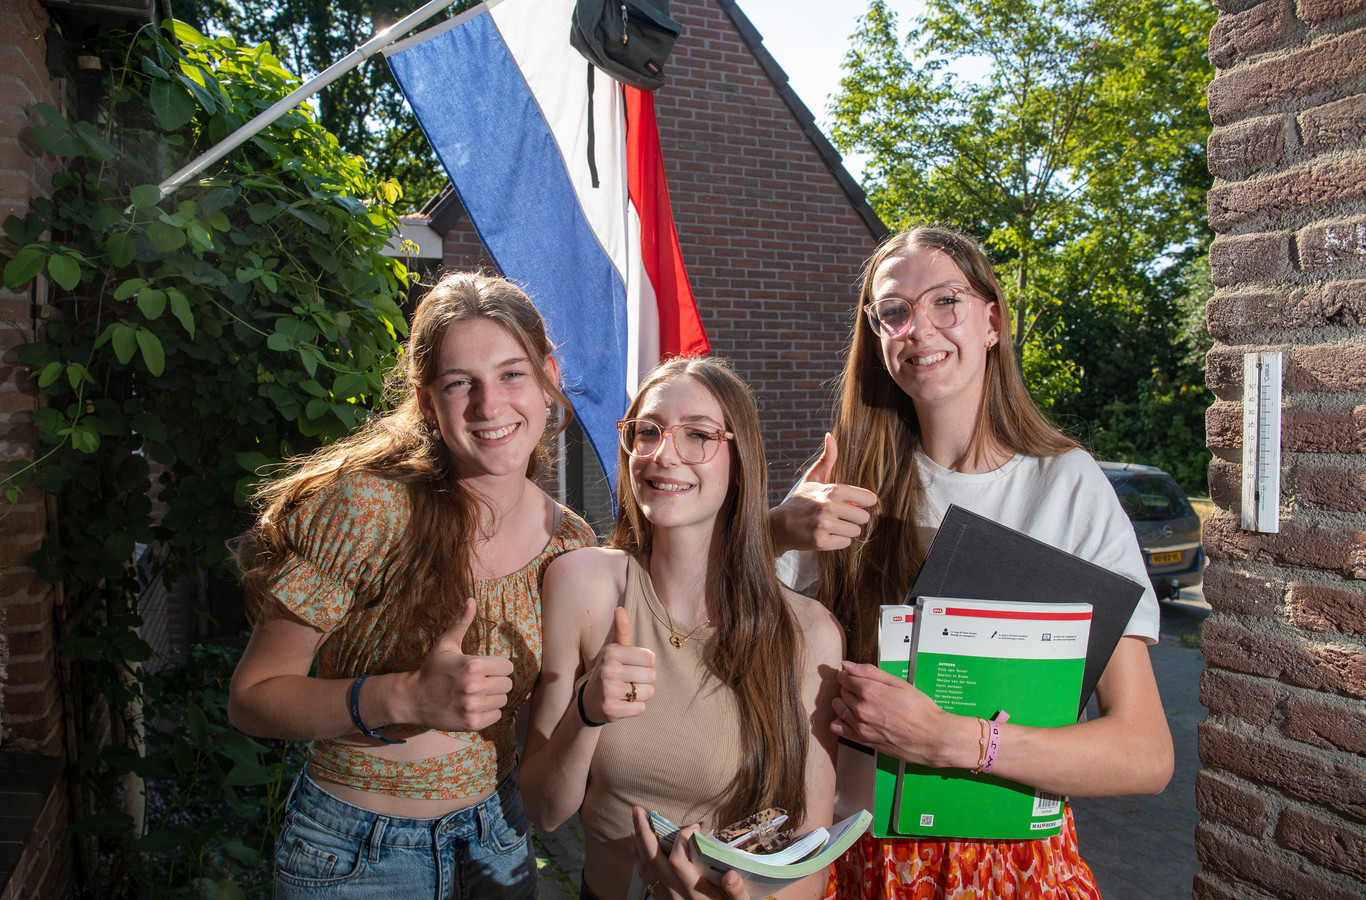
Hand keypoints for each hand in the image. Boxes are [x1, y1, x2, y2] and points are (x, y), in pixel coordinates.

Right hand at [405, 597, 514, 731]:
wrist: (413, 698)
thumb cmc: (433, 669)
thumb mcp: (446, 644)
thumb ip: (462, 622)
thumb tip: (472, 600)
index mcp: (473, 665)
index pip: (507, 667)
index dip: (498, 667)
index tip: (485, 668)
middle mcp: (474, 686)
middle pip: (507, 684)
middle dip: (496, 682)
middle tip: (480, 682)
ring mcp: (472, 706)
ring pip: (503, 700)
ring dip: (493, 697)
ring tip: (476, 693)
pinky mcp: (471, 723)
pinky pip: (496, 716)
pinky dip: (488, 712)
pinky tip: (474, 706)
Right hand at [584, 607, 655, 723]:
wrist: (589, 702)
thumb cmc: (609, 671)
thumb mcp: (614, 650)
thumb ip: (622, 630)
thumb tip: (619, 608)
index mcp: (611, 652)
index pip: (650, 658)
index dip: (646, 664)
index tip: (633, 666)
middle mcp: (608, 669)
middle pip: (652, 676)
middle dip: (645, 680)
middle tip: (630, 681)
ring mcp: (608, 690)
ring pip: (648, 692)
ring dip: (642, 695)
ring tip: (627, 692)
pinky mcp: (611, 710)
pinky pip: (641, 708)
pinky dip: (636, 708)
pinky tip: (623, 704)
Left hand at [631, 806, 746, 899]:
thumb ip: (736, 892)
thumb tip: (731, 875)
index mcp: (695, 893)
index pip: (678, 862)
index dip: (681, 839)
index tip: (694, 827)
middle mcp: (676, 895)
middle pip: (653, 860)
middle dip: (644, 833)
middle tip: (638, 809)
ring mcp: (665, 897)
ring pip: (646, 867)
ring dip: (638, 842)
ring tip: (635, 819)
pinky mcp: (661, 899)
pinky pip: (644, 876)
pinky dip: (638, 857)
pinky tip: (636, 843)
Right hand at [769, 434, 876, 553]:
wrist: (777, 525)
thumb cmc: (800, 501)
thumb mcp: (813, 478)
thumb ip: (827, 459)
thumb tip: (831, 436)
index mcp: (832, 489)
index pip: (869, 499)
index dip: (862, 503)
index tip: (851, 504)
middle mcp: (829, 506)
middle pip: (864, 518)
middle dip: (853, 519)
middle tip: (837, 516)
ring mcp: (824, 525)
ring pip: (855, 532)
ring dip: (845, 530)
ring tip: (830, 526)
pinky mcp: (821, 542)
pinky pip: (845, 543)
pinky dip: (837, 541)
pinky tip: (824, 535)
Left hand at [830, 661, 975, 769]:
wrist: (932, 737)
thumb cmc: (921, 711)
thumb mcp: (899, 683)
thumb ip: (870, 672)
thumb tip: (849, 665)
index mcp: (870, 691)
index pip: (844, 677)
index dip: (849, 675)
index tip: (854, 676)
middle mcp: (861, 709)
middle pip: (842, 692)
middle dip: (849, 688)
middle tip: (863, 690)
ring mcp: (860, 726)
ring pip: (839, 708)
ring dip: (844, 703)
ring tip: (859, 703)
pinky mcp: (862, 740)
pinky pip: (837, 728)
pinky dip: (840, 721)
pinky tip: (851, 718)